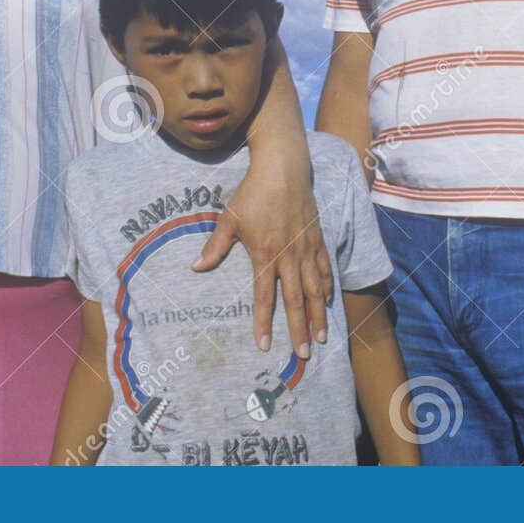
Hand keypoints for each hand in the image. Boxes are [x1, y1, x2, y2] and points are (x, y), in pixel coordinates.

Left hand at [194, 154, 334, 356]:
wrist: (282, 168)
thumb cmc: (252, 193)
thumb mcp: (229, 219)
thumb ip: (215, 247)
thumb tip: (196, 267)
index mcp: (265, 255)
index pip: (264, 297)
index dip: (263, 323)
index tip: (264, 345)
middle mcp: (288, 256)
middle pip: (294, 301)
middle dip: (299, 330)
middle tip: (304, 354)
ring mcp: (306, 249)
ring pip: (315, 289)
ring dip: (318, 315)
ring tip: (322, 338)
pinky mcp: (317, 238)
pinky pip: (325, 268)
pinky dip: (327, 287)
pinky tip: (328, 301)